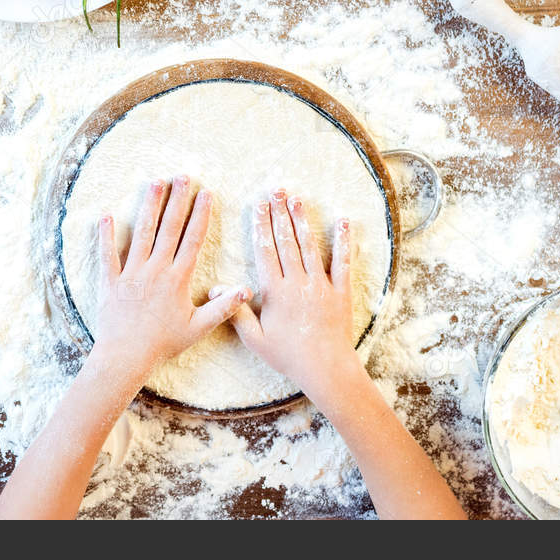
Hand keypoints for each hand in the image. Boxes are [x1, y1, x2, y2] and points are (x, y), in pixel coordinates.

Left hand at [92, 176, 247, 374]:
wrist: (126, 356)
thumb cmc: (163, 344)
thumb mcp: (198, 328)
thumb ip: (222, 307)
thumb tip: (247, 290)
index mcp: (178, 279)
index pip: (193, 239)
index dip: (200, 214)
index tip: (206, 193)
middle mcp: (155, 269)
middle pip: (169, 228)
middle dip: (177, 200)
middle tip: (182, 176)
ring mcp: (131, 273)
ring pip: (141, 233)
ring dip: (148, 206)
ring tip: (154, 182)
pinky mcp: (110, 281)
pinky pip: (107, 254)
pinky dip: (105, 235)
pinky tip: (106, 215)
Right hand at [230, 192, 366, 405]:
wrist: (326, 369)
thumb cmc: (288, 356)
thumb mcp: (255, 340)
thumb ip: (236, 312)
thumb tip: (217, 288)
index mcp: (275, 292)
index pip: (266, 251)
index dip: (260, 226)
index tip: (257, 205)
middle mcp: (297, 283)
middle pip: (286, 241)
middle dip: (279, 214)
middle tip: (275, 190)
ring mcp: (321, 285)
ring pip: (309, 246)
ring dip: (302, 220)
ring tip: (296, 198)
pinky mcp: (340, 291)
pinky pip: (342, 262)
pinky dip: (343, 240)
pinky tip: (342, 220)